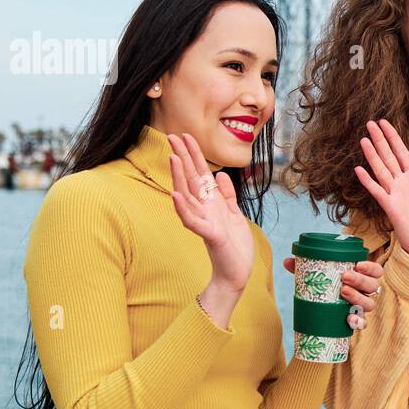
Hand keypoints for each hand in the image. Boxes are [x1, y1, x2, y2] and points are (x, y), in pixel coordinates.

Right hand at [167, 132, 252, 290]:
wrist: (236, 273)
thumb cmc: (234, 246)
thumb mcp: (234, 214)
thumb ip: (227, 195)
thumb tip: (221, 175)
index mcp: (211, 203)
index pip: (200, 174)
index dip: (194, 155)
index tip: (186, 135)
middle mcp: (204, 209)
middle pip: (190, 179)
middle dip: (183, 158)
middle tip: (172, 136)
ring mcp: (204, 221)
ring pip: (188, 196)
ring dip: (179, 177)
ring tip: (172, 158)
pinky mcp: (208, 235)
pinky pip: (192, 221)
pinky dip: (184, 209)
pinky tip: (176, 196)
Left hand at [283, 257, 383, 329]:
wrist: (321, 315)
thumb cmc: (323, 288)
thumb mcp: (315, 276)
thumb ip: (304, 267)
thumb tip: (287, 261)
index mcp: (361, 277)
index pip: (375, 271)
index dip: (371, 268)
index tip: (358, 264)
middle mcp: (365, 292)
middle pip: (372, 286)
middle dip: (360, 280)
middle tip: (345, 276)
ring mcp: (361, 308)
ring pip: (370, 303)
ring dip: (358, 297)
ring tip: (343, 292)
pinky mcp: (356, 322)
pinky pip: (363, 323)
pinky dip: (358, 321)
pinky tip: (349, 318)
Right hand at [354, 119, 408, 264]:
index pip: (402, 153)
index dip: (394, 138)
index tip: (385, 123)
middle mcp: (403, 185)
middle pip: (388, 157)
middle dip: (380, 140)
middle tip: (370, 123)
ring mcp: (395, 195)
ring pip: (381, 170)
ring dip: (372, 155)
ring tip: (363, 139)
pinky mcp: (390, 207)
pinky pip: (377, 191)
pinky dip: (367, 181)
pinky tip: (358, 169)